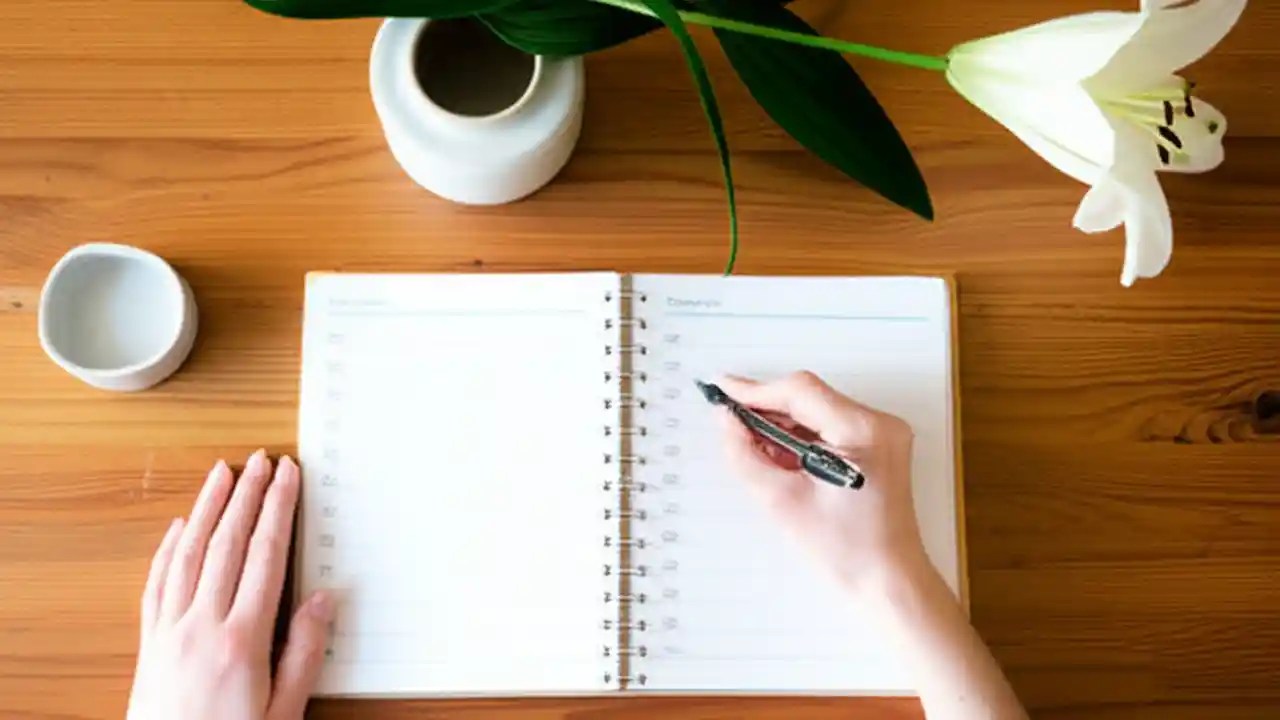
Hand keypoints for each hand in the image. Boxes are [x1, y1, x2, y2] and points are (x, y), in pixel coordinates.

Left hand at [127, 451, 331, 719]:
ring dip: (205, 508)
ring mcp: (169, 632)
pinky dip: (168, 549)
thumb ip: (304, 654)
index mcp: (242, 641)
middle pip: (226, 544)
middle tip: (261, 461)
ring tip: (220, 474)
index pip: (265, 556)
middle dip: (247, 495)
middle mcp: (200, 627)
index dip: (278, 510)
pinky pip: (157, 583)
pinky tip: (177, 528)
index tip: (288, 477)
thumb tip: (322, 601)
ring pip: (187, 554)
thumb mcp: (284, 712)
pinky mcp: (149, 645)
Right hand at [716, 372, 928, 593]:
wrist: (887, 581)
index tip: (723, 389)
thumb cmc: (848, 552)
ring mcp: (881, 434)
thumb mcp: (782, 501)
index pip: (800, 392)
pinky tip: (778, 454)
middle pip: (809, 397)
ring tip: (750, 443)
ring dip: (782, 424)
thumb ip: (746, 455)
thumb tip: (727, 421)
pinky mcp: (876, 447)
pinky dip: (800, 437)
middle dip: (767, 409)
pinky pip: (829, 427)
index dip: (756, 390)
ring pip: (817, 410)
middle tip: (729, 420)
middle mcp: (879, 424)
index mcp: (863, 432)